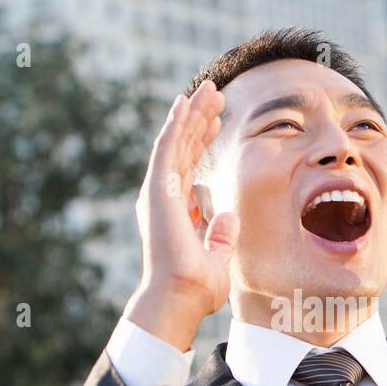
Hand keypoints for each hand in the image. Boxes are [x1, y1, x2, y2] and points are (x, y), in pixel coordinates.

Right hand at [124, 80, 238, 351]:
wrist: (179, 296)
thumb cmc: (196, 288)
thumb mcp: (217, 258)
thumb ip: (221, 236)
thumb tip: (227, 217)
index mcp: (175, 209)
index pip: (189, 165)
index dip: (202, 140)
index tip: (217, 120)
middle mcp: (164, 196)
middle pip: (184, 147)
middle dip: (199, 119)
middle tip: (215, 93)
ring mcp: (159, 191)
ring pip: (177, 141)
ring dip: (192, 114)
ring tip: (208, 89)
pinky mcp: (158, 189)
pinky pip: (167, 148)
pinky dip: (175, 124)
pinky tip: (185, 102)